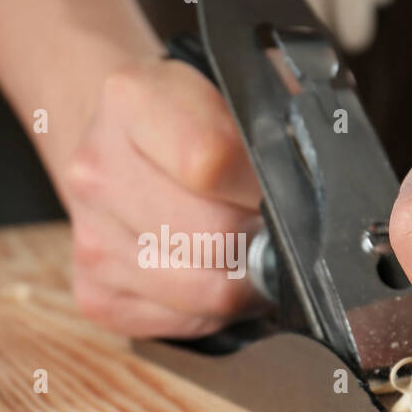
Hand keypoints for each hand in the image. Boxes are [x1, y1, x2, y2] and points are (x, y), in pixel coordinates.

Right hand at [62, 58, 263, 336]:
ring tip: (244, 251)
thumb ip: (283, 119)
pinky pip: (179, 324)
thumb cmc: (200, 117)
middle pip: (210, 237)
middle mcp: (96, 169)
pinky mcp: (93, 292)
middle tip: (270, 228)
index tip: (278, 189)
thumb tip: (323, 186)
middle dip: (258, 239)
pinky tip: (209, 273)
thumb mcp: (243, 87)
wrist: (124, 138)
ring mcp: (88, 235)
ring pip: (201, 291)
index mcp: (133, 97)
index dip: (263, 186)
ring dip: (239, 280)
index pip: (209, 161)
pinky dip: (209, 310)